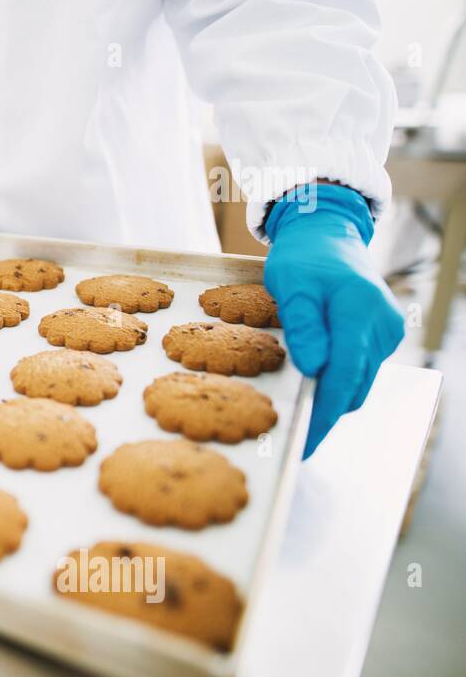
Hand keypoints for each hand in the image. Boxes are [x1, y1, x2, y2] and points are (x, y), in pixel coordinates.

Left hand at [263, 183, 403, 457]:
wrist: (327, 235)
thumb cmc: (302, 258)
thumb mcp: (290, 285)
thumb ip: (303, 326)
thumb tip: (314, 367)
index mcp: (357, 309)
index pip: (344, 373)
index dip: (324, 411)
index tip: (306, 440)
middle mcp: (380, 324)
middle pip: (355, 384)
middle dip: (326, 414)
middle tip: (297, 440)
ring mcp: (386, 331)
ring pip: (359, 381)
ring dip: (332, 400)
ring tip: (302, 418)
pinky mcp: (383, 336)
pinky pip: (361, 370)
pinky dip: (340, 383)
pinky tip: (316, 388)